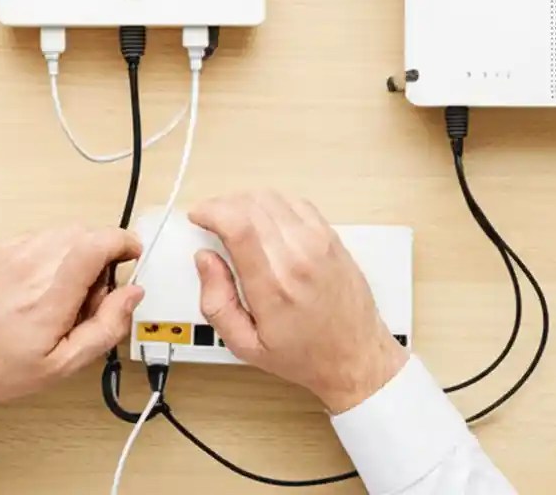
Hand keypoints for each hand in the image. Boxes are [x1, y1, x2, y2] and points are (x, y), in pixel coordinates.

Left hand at [0, 226, 144, 415]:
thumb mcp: (63, 364)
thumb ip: (105, 327)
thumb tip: (131, 295)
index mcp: (50, 295)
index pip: (97, 243)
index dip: (124, 242)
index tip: (132, 255)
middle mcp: (30, 265)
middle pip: (86, 233)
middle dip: (104, 255)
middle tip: (94, 294)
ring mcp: (12, 254)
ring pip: (64, 232)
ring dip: (79, 252)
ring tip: (66, 293)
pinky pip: (41, 238)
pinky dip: (54, 254)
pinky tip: (43, 286)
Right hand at [190, 192, 408, 413]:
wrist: (356, 357)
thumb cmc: (304, 354)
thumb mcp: (245, 345)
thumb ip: (216, 302)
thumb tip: (205, 260)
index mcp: (274, 287)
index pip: (238, 226)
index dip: (210, 211)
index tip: (199, 217)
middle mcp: (299, 259)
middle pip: (250, 205)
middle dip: (221, 205)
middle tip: (211, 220)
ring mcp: (319, 244)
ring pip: (271, 197)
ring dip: (244, 202)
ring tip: (233, 220)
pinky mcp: (331, 238)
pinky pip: (295, 202)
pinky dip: (271, 203)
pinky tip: (263, 220)